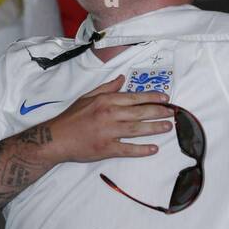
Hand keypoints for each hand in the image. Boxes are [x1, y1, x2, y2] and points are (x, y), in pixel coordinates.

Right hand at [47, 75, 173, 165]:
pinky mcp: (106, 148)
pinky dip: (142, 149)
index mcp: (105, 100)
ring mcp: (108, 132)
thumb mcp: (87, 97)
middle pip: (139, 112)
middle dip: (158, 111)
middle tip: (172, 113)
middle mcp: (109, 114)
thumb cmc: (72, 118)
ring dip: (155, 128)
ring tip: (168, 127)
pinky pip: (128, 149)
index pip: (133, 97)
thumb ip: (106, 88)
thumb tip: (122, 79)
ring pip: (137, 129)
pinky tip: (154, 149)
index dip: (151, 97)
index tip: (165, 98)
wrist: (56, 138)